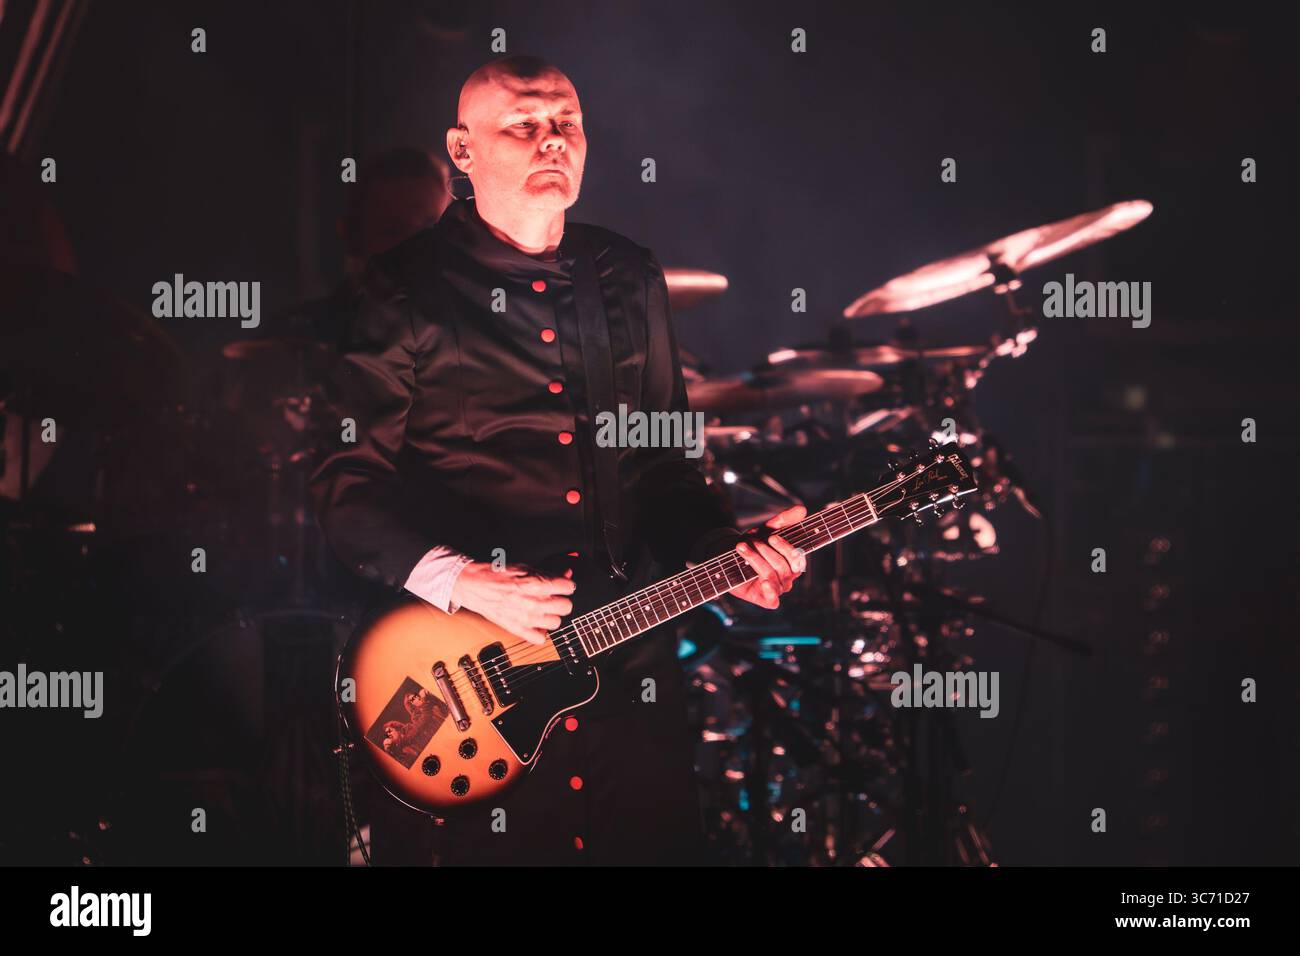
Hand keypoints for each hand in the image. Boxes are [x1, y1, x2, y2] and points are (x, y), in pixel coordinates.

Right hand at [450, 562, 575, 645]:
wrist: (475, 586)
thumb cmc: (498, 575)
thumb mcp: (525, 567)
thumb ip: (548, 573)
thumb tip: (566, 574)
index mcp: (536, 585)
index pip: (568, 587)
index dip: (567, 585)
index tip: (563, 585)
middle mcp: (534, 604)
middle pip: (566, 607)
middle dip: (562, 600)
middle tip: (554, 597)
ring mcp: (526, 619)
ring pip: (556, 623)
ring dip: (552, 616)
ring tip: (545, 610)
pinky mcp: (518, 629)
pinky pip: (540, 639)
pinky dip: (540, 632)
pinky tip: (536, 623)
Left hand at [728, 505, 808, 608]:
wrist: (728, 557)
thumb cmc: (752, 545)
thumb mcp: (766, 530)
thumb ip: (783, 521)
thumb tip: (802, 509)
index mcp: (792, 562)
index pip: (797, 558)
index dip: (786, 548)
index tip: (772, 537)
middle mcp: (788, 577)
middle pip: (783, 567)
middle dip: (766, 552)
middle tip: (753, 541)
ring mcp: (777, 589)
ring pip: (772, 576)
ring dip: (756, 560)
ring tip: (742, 548)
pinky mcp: (764, 599)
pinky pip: (773, 601)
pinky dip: (770, 592)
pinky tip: (765, 582)